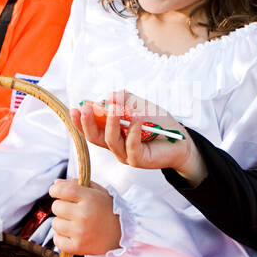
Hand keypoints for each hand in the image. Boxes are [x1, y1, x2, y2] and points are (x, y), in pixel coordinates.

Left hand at [48, 178, 120, 255]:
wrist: (123, 235)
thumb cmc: (110, 210)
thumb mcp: (99, 192)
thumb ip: (77, 184)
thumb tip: (55, 183)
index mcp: (89, 198)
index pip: (61, 190)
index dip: (55, 190)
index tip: (56, 192)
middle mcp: (84, 214)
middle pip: (56, 207)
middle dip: (61, 207)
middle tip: (72, 210)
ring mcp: (80, 232)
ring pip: (55, 224)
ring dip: (62, 223)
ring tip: (75, 224)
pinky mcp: (78, 247)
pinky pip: (57, 240)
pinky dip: (62, 238)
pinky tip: (72, 235)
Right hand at [75, 91, 205, 184]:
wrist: (180, 141)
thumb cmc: (159, 124)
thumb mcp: (141, 106)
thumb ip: (126, 100)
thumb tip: (109, 96)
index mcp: (112, 132)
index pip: (91, 128)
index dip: (81, 120)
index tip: (76, 107)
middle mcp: (116, 145)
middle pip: (95, 137)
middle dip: (87, 123)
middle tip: (86, 108)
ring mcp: (125, 154)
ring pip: (111, 141)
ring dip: (111, 123)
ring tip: (114, 109)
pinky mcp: (138, 160)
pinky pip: (132, 145)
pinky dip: (133, 130)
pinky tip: (138, 118)